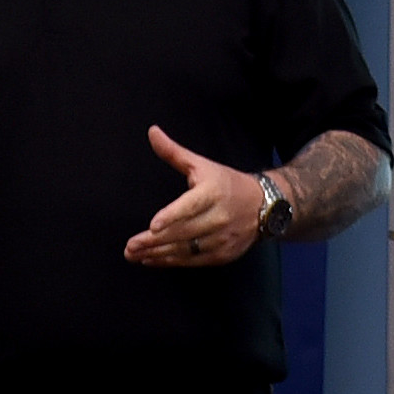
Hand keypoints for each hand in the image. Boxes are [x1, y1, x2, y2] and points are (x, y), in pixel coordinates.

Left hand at [124, 127, 270, 267]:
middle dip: (155, 241)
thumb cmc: (225, 183)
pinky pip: (193, 261)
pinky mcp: (223, 254)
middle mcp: (219, 217)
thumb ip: (174, 152)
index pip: (191, 206)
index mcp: (213, 192)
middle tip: (130, 246)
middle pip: (184, 232)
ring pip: (186, 250)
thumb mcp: (201, 164)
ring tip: (134, 255)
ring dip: (158, 254)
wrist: (263, 205)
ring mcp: (222, 238)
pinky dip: (171, 262)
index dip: (172, 216)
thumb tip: (152, 131)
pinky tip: (151, 260)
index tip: (153, 225)